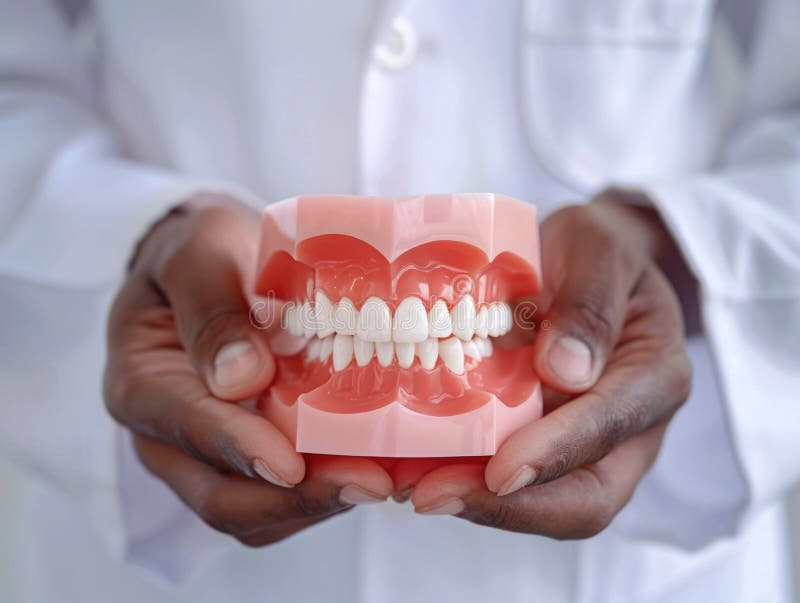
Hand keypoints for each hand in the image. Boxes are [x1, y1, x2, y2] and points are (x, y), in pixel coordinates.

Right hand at [103, 196, 391, 546]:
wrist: (210, 267)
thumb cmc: (199, 252)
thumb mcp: (198, 251)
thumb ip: (211, 307)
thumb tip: (241, 377)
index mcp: (142, 383)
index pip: (189, 427)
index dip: (241, 448)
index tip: (294, 463)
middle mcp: (168, 437)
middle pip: (222, 498)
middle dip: (297, 499)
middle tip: (370, 483)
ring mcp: (209, 457)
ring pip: (259, 514)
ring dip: (322, 504)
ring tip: (387, 478)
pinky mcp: (249, 459)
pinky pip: (285, 498)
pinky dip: (329, 491)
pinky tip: (378, 465)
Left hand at [406, 190, 692, 537]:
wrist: (586, 264)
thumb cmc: (598, 250)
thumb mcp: (599, 247)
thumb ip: (590, 302)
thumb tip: (566, 371)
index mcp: (653, 376)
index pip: (608, 428)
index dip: (555, 454)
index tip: (499, 469)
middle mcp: (626, 428)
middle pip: (584, 500)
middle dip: (507, 507)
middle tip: (430, 494)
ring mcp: (583, 445)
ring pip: (541, 501)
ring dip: (472, 503)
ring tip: (405, 485)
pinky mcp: (541, 442)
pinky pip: (504, 477)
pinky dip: (457, 478)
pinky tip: (407, 468)